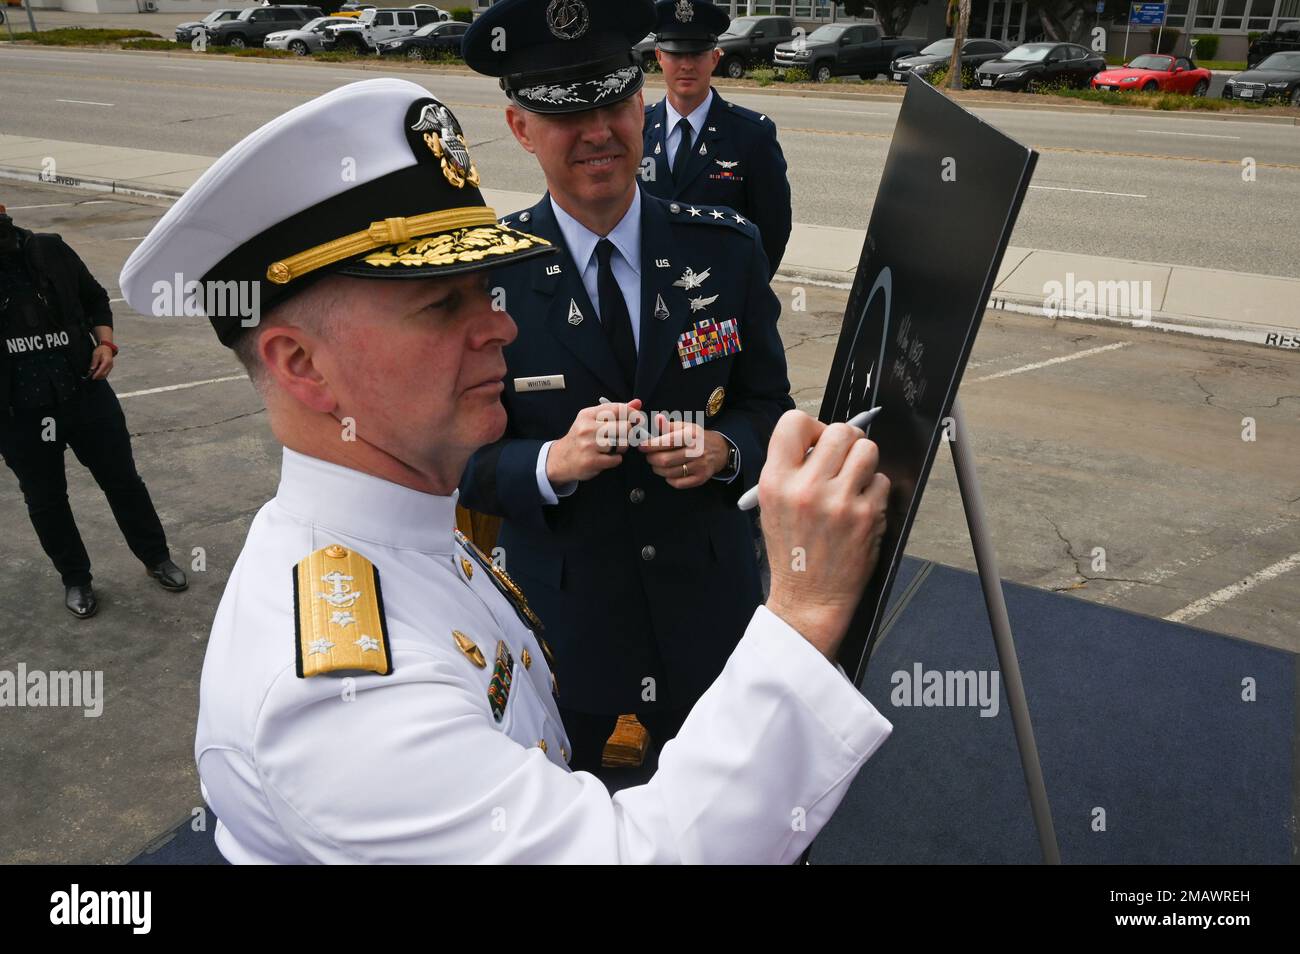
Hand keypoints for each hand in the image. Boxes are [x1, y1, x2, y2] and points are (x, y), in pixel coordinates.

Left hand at [88, 345, 114, 379]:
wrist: (107, 347)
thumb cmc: (101, 350)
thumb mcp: (96, 355)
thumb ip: (94, 362)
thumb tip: (92, 369)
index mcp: (106, 362)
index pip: (101, 370)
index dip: (97, 374)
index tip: (92, 377)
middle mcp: (110, 365)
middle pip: (104, 374)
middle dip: (98, 376)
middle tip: (92, 377)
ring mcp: (111, 366)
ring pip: (106, 374)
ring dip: (100, 376)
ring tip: (94, 375)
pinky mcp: (110, 367)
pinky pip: (106, 373)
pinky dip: (102, 374)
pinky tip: (97, 373)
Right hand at [546, 399, 643, 484]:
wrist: (561, 458)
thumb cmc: (580, 438)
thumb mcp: (593, 420)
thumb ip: (615, 411)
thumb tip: (637, 403)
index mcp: (588, 415)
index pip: (618, 409)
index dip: (632, 414)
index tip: (638, 419)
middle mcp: (588, 428)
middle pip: (624, 427)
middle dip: (629, 433)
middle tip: (623, 436)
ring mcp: (589, 445)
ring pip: (622, 443)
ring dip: (622, 447)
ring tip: (614, 448)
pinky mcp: (591, 461)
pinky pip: (616, 459)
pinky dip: (615, 459)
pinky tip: (607, 457)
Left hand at [638, 414, 726, 489]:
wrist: (720, 450)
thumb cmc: (697, 438)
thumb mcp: (686, 427)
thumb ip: (669, 425)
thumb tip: (657, 419)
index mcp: (691, 436)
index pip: (667, 442)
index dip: (651, 445)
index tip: (641, 446)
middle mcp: (696, 451)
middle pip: (665, 460)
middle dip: (652, 459)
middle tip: (649, 456)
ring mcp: (699, 466)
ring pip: (670, 473)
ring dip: (658, 469)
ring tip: (656, 464)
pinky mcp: (700, 478)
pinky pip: (679, 483)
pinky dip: (669, 479)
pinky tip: (668, 473)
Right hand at [760, 410, 889, 661]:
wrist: (809, 598)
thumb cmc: (793, 551)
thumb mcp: (772, 506)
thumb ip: (791, 469)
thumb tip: (822, 438)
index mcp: (775, 481)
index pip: (793, 422)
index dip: (811, 427)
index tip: (817, 442)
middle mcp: (805, 487)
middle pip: (839, 431)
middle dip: (845, 442)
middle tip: (842, 461)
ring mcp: (839, 501)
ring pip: (867, 449)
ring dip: (863, 463)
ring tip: (852, 484)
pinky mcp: (866, 515)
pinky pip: (881, 481)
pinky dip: (874, 492)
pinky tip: (860, 510)